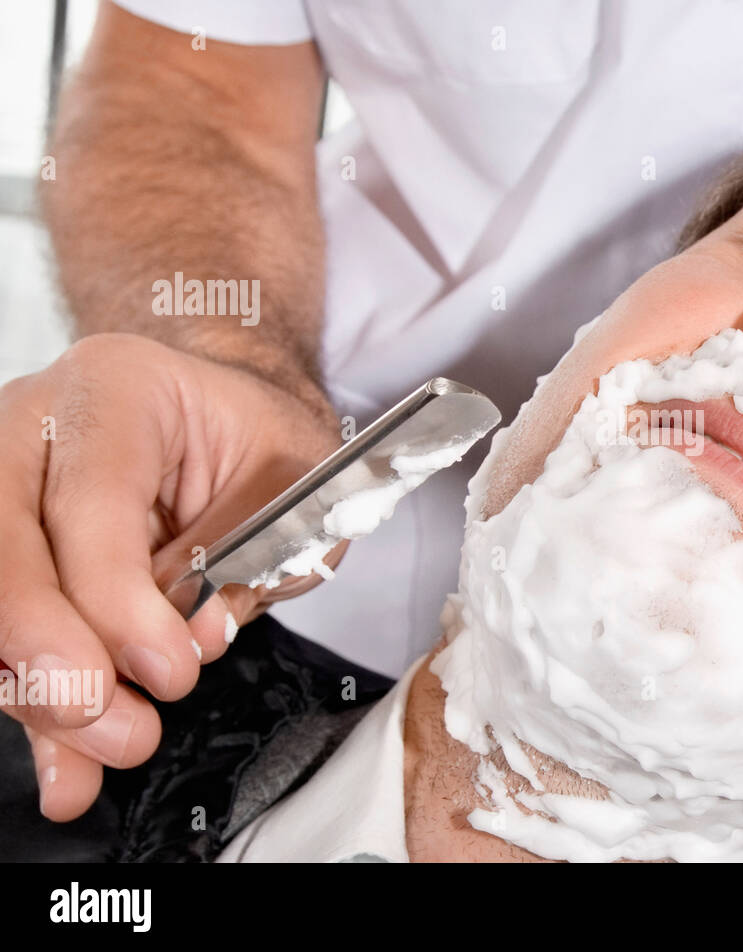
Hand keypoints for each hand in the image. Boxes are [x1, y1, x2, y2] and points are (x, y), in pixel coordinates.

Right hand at [1, 333, 342, 819]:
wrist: (226, 419)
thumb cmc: (261, 440)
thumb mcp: (295, 480)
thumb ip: (245, 555)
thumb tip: (192, 639)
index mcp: (116, 388)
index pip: (88, 500)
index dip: (116, 599)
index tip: (168, 670)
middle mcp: (33, 428)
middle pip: (1, 547)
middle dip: (48, 652)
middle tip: (113, 719)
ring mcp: (2, 487)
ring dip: (34, 694)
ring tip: (108, 748)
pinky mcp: (3, 549)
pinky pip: (3, 636)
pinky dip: (31, 704)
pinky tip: (66, 766)